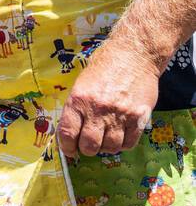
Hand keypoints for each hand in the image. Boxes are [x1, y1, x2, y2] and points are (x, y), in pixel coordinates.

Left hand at [59, 39, 159, 157]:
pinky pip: (129, 143)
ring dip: (106, 148)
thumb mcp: (81, 85)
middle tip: (88, 146)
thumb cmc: (103, 69)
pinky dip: (123, 144)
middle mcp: (98, 110)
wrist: (133, 55)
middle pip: (89, 145)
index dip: (67, 147)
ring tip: (105, 139)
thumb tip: (70, 132)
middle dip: (86, 150)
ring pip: (110, 147)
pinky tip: (120, 136)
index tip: (70, 150)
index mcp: (78, 101)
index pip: (67, 133)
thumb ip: (76, 108)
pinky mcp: (139, 117)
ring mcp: (120, 115)